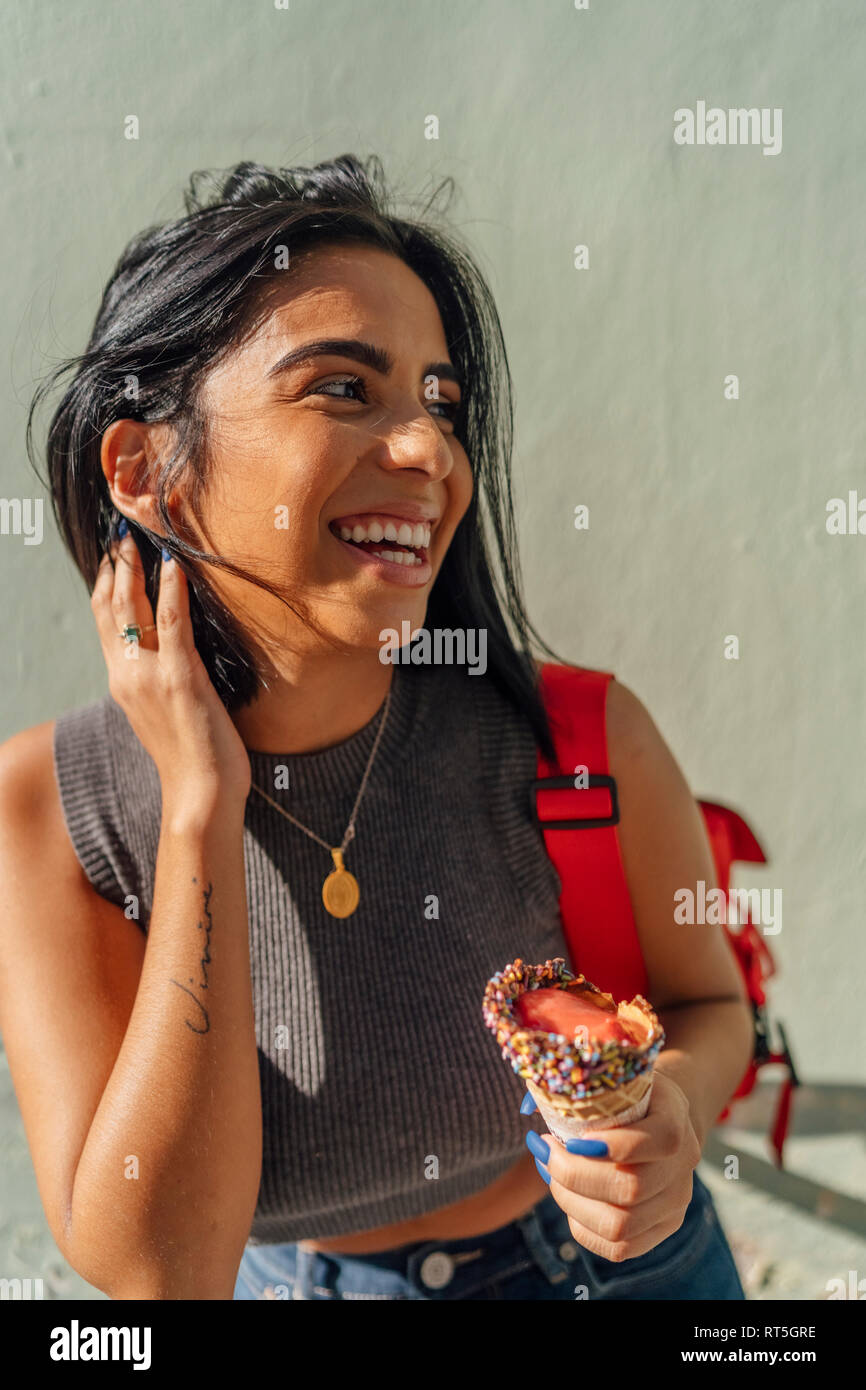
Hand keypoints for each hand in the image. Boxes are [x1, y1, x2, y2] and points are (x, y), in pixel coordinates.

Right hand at [90, 526, 251, 809]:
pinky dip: (171, 590)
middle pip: (111, 609)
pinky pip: (172, 623)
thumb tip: (175, 658)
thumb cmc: (194, 760)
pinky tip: (173, 565)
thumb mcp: (167, 713)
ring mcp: (150, 675)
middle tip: (121, 536)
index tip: (112, 559)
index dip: (106, 587)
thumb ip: (161, 683)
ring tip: (140, 540)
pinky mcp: (180, 678)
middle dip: (115, 569)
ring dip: (136, 569)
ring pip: (133, 610)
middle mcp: (127, 675)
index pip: (105, 624)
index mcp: (123, 682)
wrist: (200, 795)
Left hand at [523, 1070, 700, 1262]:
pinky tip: (567, 1196)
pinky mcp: (661, 1230)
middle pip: (629, 1188)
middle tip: (545, 1150)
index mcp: (675, 1122)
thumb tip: (527, 1109)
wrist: (664, 1117)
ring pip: (619, 1226)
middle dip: (573, 1174)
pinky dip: (581, 1226)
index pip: (654, 1141)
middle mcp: (682, 1168)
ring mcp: (675, 1205)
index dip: (610, 1145)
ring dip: (571, 1202)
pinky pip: (618, 1248)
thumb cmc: (627, 1094)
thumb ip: (573, 1089)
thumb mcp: (612, 1078)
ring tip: (551, 1174)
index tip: (569, 1137)